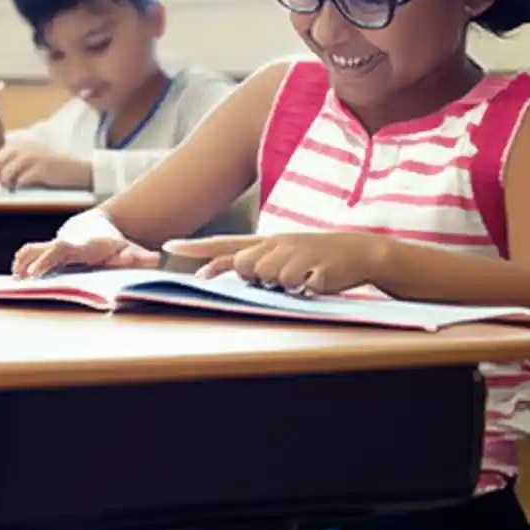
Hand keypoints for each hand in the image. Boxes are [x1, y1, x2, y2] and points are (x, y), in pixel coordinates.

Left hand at [0, 143, 92, 190]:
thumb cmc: (54, 169)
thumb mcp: (33, 160)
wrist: (80, 170)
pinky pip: (21, 181)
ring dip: (6, 186)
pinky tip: (22, 193)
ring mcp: (33, 158)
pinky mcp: (40, 169)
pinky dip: (18, 189)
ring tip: (10, 192)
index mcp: (21, 145)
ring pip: (6, 174)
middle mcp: (25, 148)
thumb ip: (15, 164)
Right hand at [12, 236, 159, 277]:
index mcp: (83, 246)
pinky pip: (29, 253)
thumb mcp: (127, 249)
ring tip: (15, 281)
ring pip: (32, 251)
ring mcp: (53, 246)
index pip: (66, 248)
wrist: (92, 227)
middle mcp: (65, 244)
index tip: (44, 269)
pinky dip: (21, 263)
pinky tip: (17, 278)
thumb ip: (140, 255)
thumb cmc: (110, 243)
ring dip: (23, 263)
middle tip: (23, 277)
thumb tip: (156, 258)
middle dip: (35, 263)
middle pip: (47, 250)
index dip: (53, 257)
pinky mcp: (46, 250)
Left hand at [163, 232, 391, 294]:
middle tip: (280, 276)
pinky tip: (318, 280)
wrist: (361, 252)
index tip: (167, 246)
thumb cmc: (316, 257)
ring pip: (269, 279)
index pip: (223, 243)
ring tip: (302, 278)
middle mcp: (276, 243)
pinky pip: (296, 288)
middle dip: (254, 277)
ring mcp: (295, 255)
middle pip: (244, 266)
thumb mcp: (282, 253)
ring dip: (283, 286)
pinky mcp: (314, 269)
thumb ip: (251, 261)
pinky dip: (305, 289)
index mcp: (267, 240)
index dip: (195, 247)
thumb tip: (218, 271)